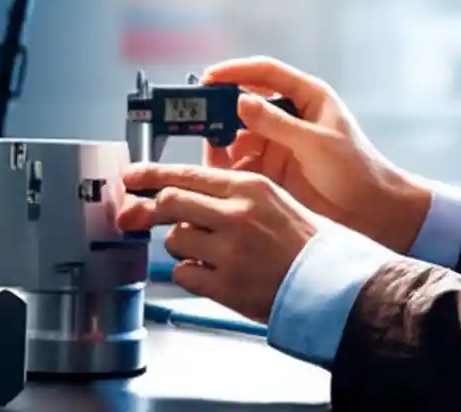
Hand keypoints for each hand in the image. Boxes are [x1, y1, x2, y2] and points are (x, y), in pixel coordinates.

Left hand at [117, 163, 317, 322]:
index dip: (151, 175)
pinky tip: (212, 273)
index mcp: (249, 188)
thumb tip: (184, 190)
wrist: (329, 281)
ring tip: (207, 251)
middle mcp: (237, 215)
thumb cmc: (303, 241)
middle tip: (146, 216)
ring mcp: (230, 251)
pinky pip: (183, 273)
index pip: (186, 175)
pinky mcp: (225, 285)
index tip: (131, 176)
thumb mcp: (272, 199)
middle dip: (154, 210)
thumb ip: (229, 192)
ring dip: (181, 245)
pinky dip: (190, 273)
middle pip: (170, 202)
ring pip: (174, 239)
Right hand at [201, 56, 430, 252]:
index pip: (265, 72)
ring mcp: (280, 142)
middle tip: (199, 119)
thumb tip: (241, 101)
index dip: (236, 71)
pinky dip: (229, 166)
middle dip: (222, 109)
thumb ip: (278, 123)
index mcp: (307, 97)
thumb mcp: (316, 142)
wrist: (372, 211)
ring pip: (239, 134)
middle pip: (246, 102)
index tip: (209, 76)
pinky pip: (242, 162)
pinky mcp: (273, 168)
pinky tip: (220, 172)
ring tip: (211, 152)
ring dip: (223, 141)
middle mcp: (290, 115)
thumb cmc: (356, 170)